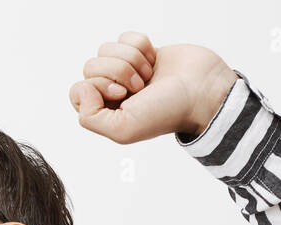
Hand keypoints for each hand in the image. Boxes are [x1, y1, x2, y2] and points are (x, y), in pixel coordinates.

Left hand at [68, 32, 237, 144]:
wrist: (202, 91)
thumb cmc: (166, 112)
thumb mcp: (122, 130)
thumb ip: (89, 117)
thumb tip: (83, 87)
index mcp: (103, 111)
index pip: (78, 90)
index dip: (97, 87)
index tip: (121, 96)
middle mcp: (111, 91)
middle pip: (91, 66)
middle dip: (117, 72)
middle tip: (140, 87)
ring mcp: (126, 70)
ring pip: (106, 49)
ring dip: (131, 59)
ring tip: (149, 76)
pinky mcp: (142, 52)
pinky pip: (126, 38)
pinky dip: (141, 46)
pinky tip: (154, 62)